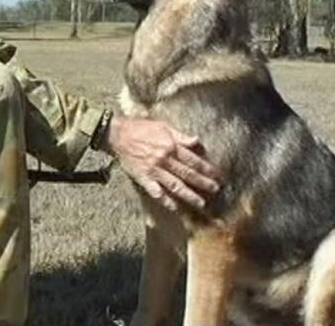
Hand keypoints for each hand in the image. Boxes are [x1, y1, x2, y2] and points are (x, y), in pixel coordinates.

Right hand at [103, 116, 221, 211]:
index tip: (216, 175)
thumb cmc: (141, 129)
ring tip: (200, 203)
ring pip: (175, 185)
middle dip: (203, 183)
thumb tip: (197, 141)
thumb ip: (181, 136)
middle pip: (187, 174)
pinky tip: (174, 208)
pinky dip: (165, 200)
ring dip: (189, 195)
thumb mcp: (164, 126)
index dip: (206, 168)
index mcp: (171, 146)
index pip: (193, 160)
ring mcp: (154, 170)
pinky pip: (156, 192)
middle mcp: (165, 159)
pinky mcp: (143, 178)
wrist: (118, 135)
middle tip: (215, 190)